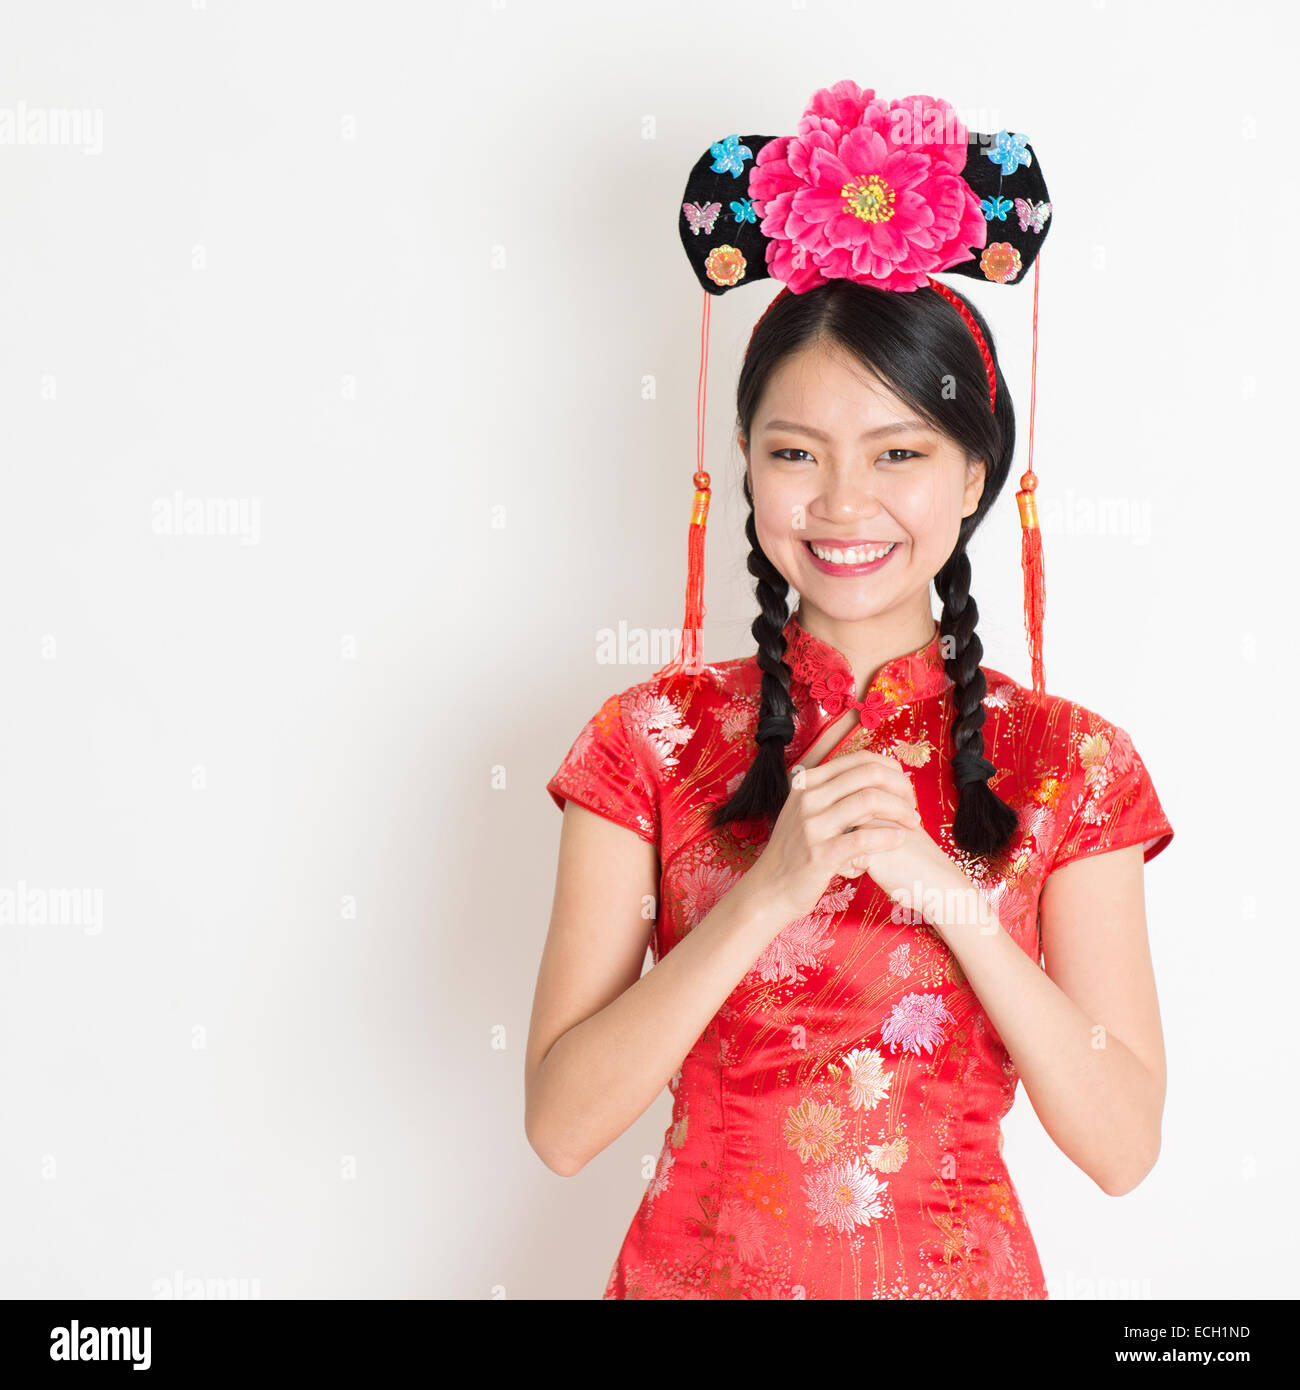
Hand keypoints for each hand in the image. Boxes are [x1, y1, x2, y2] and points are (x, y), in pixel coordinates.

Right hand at [746, 750, 922, 926]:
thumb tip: (873, 776)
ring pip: (869, 801)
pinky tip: (899, 839)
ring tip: (913, 822)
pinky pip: (863, 838)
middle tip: (913, 805)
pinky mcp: (820, 854)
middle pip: (869, 774)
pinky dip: (888, 836)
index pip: (859, 759)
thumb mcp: (805, 812)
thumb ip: (832, 792)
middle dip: (901, 787)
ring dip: (900, 810)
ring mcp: (812, 825)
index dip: (890, 769)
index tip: (904, 788)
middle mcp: (808, 798)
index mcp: (808, 782)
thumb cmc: (795, 851)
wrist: (769, 889)